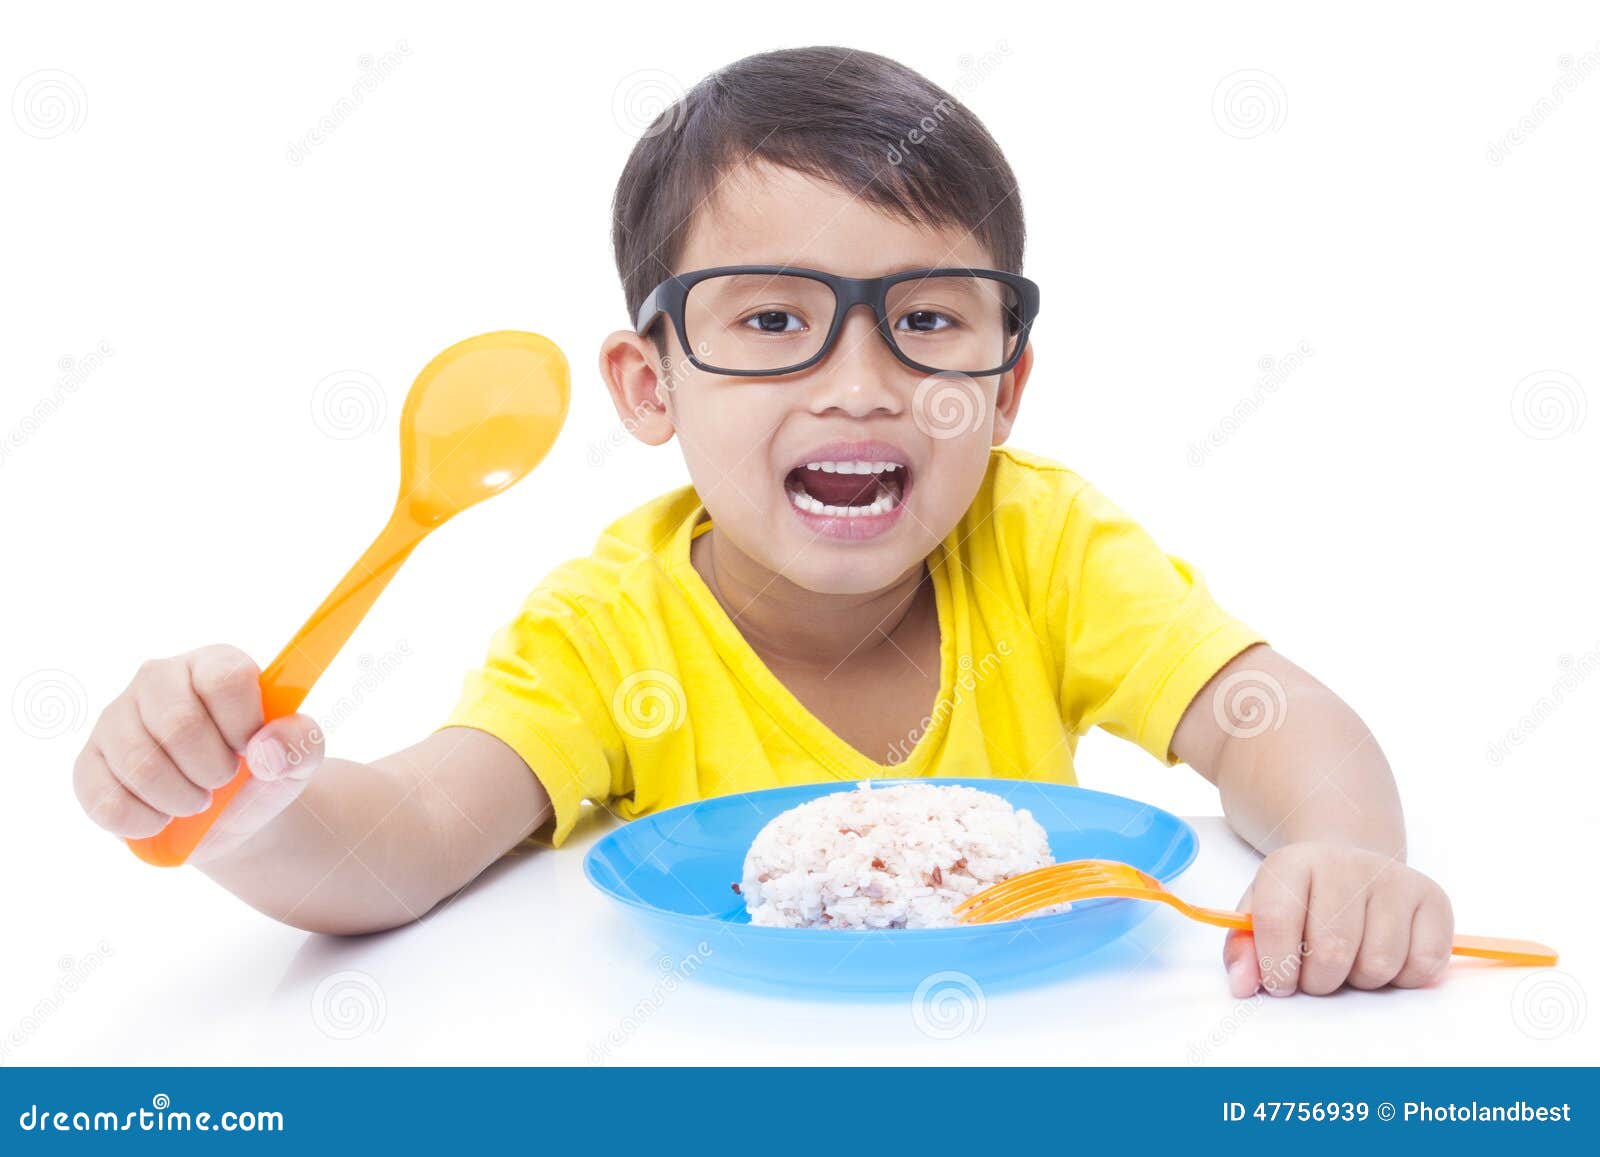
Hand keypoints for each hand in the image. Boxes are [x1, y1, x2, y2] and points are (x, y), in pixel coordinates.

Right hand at [73, 645, 324, 863]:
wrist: (231, 814)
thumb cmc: (265, 771)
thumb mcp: (301, 757)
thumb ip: (301, 743)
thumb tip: (265, 750)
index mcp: (212, 664)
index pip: (224, 678)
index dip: (243, 724)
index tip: (251, 748)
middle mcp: (158, 680)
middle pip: (179, 723)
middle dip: (213, 770)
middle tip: (224, 780)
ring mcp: (116, 719)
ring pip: (141, 764)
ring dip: (181, 799)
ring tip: (198, 801)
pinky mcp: (89, 763)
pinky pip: (106, 800)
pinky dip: (145, 821)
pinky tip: (163, 816)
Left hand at [1222, 842, 1453, 996]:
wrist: (1350, 865)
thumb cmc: (1302, 899)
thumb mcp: (1261, 913)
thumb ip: (1244, 949)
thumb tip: (1243, 985)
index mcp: (1293, 863)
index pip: (1277, 921)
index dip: (1275, 966)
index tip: (1279, 982)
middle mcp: (1346, 864)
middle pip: (1332, 951)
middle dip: (1319, 981)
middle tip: (1316, 973)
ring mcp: (1394, 879)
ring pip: (1379, 964)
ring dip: (1360, 980)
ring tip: (1350, 959)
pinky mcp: (1434, 899)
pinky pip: (1423, 965)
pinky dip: (1402, 978)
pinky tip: (1385, 955)